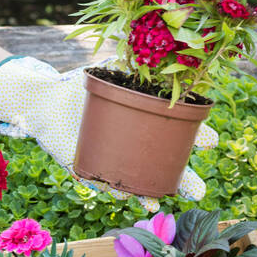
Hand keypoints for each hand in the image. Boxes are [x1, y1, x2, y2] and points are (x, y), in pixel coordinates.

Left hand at [0, 56, 215, 213]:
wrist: (47, 101)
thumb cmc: (84, 84)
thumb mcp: (108, 72)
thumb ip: (128, 65)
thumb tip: (151, 53)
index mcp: (149, 120)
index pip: (181, 131)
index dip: (198, 137)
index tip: (209, 143)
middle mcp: (137, 146)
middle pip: (166, 167)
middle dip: (184, 182)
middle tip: (197, 193)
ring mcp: (116, 160)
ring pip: (138, 184)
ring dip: (147, 196)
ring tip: (154, 204)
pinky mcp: (90, 169)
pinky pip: (105, 183)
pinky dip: (113, 189)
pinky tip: (122, 194)